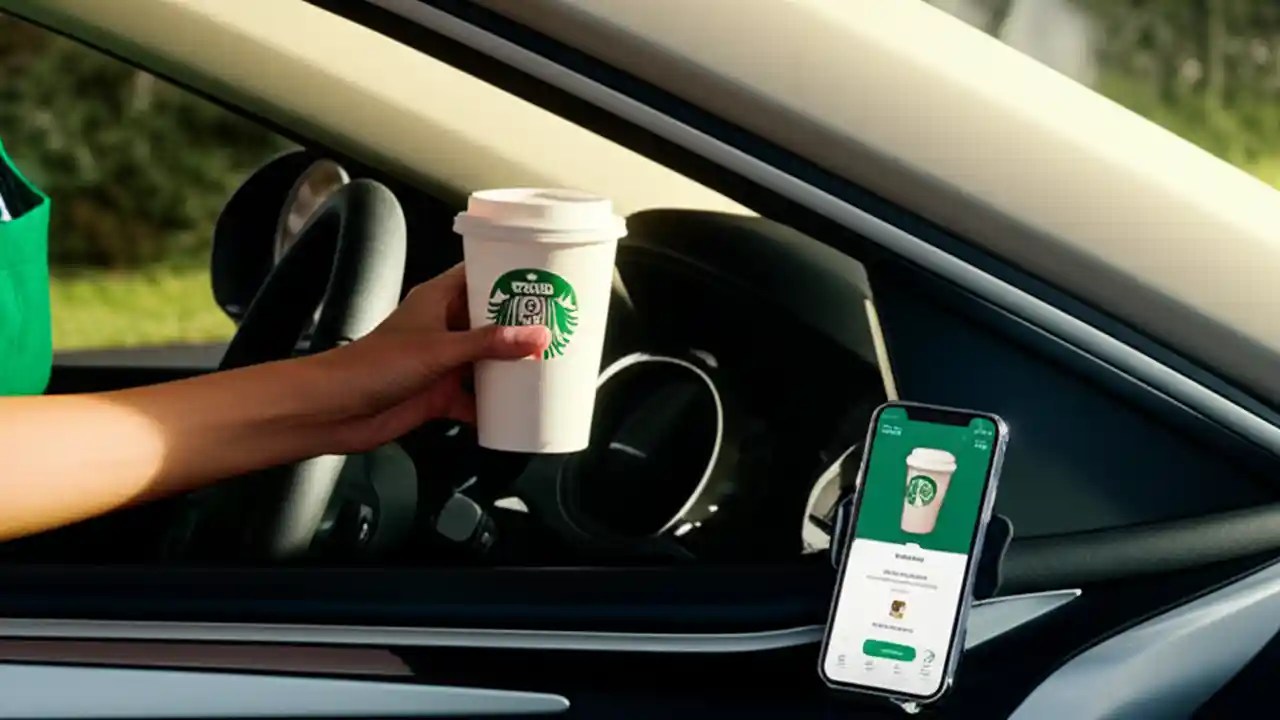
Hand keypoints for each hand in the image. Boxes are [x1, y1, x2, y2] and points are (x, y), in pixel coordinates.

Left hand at [313, 264, 548, 452]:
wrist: (336, 410)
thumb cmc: (372, 366)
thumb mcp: (440, 349)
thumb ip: (489, 344)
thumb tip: (535, 338)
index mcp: (437, 300)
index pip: (480, 274)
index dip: (510, 273)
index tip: (543, 277)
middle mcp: (442, 327)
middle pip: (491, 321)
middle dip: (521, 326)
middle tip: (558, 325)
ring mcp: (442, 362)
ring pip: (487, 361)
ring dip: (511, 367)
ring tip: (548, 366)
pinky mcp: (439, 394)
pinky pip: (477, 399)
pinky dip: (495, 406)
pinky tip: (517, 411)